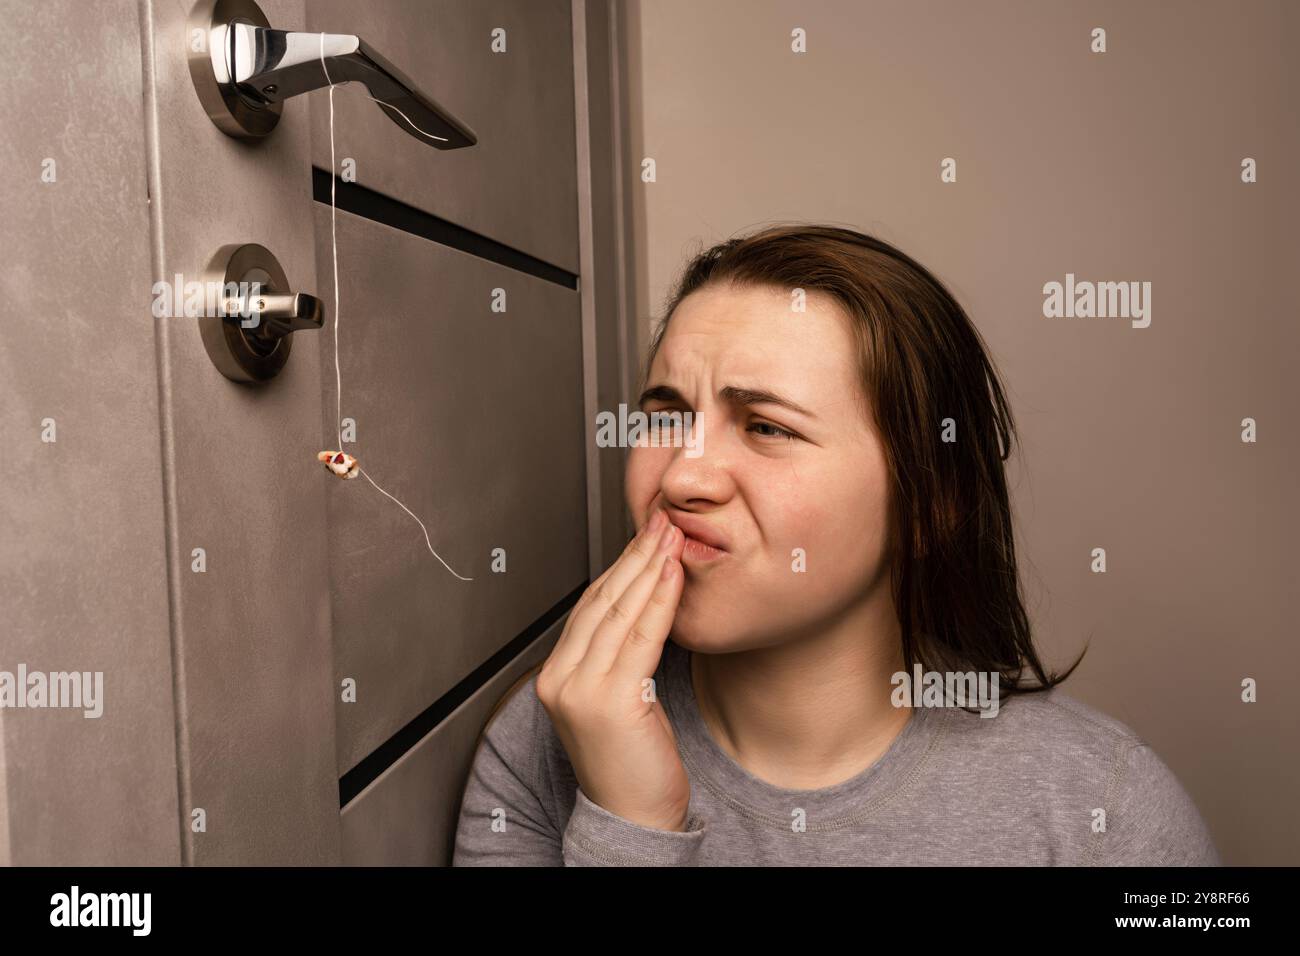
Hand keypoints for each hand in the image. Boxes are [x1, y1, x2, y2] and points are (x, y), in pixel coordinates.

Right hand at [536, 509, 689, 830]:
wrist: (635, 820)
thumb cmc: (634, 765)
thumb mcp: (621, 698)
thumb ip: (620, 656)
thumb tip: (644, 604)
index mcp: (555, 676)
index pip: (589, 607)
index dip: (619, 566)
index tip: (645, 535)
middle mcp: (559, 680)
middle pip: (600, 602)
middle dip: (634, 555)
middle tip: (660, 519)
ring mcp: (579, 690)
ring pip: (618, 612)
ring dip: (649, 567)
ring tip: (671, 535)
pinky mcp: (610, 700)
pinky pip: (641, 636)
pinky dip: (660, 599)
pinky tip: (674, 573)